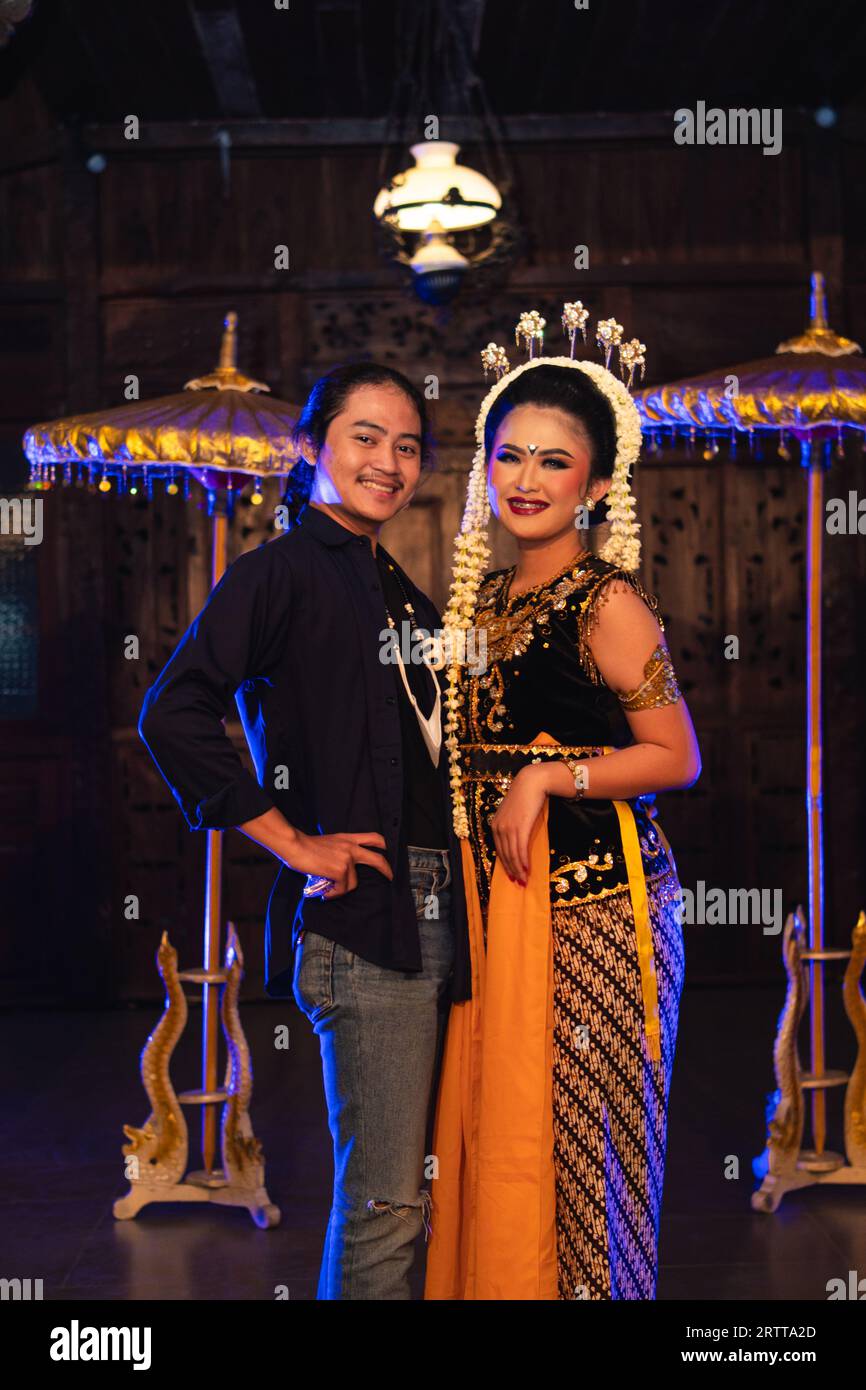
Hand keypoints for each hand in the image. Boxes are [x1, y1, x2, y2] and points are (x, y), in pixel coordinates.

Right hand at [283, 828, 392, 898]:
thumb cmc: (306, 845)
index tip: (388, 853)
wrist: (295, 845)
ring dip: (341, 890)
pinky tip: (325, 892)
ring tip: (329, 890)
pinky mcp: (340, 870)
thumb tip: (342, 868)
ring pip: (353, 883)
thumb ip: (340, 850)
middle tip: (390, 877)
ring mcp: (347, 859)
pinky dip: (333, 893)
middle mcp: (351, 848)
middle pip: (377, 859)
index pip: (373, 837)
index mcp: (348, 839)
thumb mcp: (329, 842)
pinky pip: (342, 889)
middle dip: (386, 870)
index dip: (384, 846)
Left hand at [489, 764, 549, 885]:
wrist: (532, 783)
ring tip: (525, 880)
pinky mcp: (519, 827)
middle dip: (512, 870)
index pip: (499, 850)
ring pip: (512, 854)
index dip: (505, 865)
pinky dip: (523, 861)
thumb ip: (511, 827)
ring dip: (519, 869)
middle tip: (519, 882)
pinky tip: (527, 869)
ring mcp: (508, 828)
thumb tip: (516, 844)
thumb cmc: (525, 798)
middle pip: (504, 855)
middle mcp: (498, 828)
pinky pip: (520, 849)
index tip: (512, 875)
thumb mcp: (513, 813)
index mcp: (495, 825)